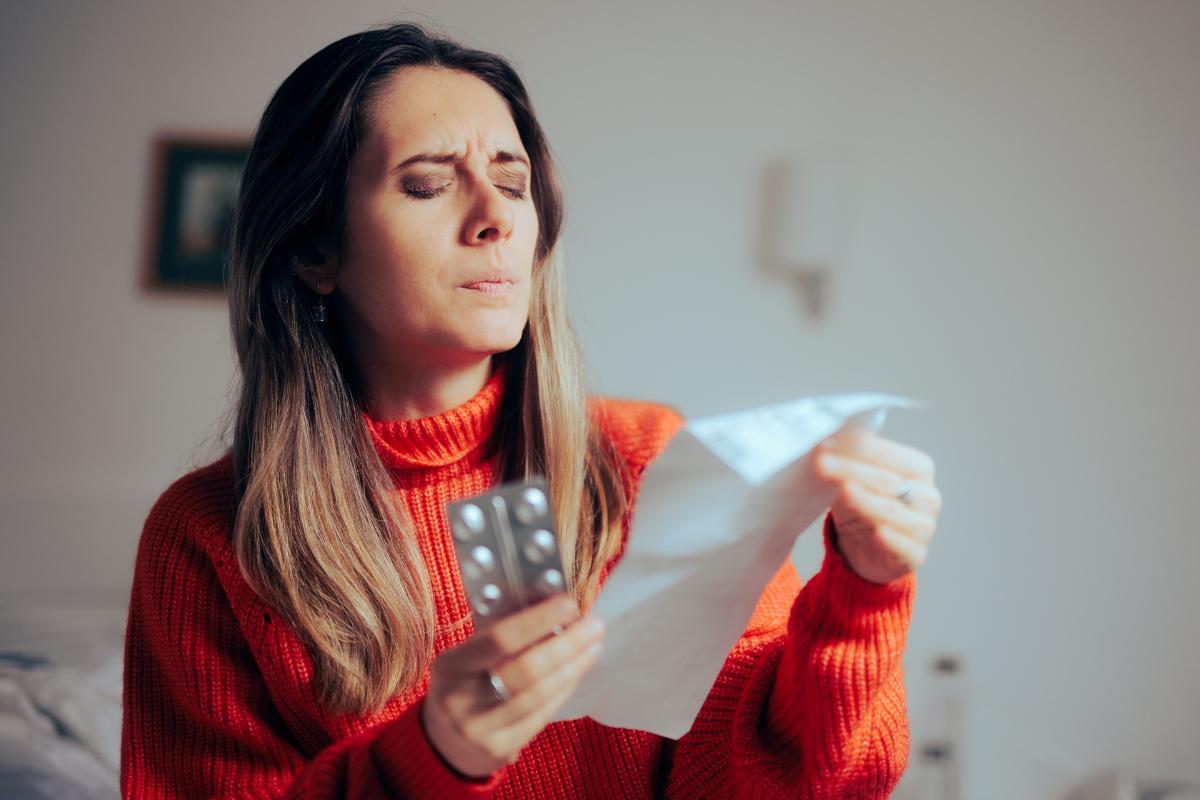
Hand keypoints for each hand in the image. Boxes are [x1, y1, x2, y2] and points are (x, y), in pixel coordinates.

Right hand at [421, 593, 605, 778]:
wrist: (445, 741)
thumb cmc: (465, 682)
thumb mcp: (469, 654)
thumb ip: (502, 628)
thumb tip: (548, 597)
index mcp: (451, 666)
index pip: (499, 639)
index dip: (538, 620)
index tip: (569, 603)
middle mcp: (461, 700)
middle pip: (526, 670)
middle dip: (567, 645)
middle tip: (594, 626)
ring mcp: (479, 729)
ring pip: (538, 695)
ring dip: (573, 667)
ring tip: (593, 646)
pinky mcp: (499, 749)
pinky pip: (541, 716)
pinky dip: (563, 690)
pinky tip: (576, 672)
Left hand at [811, 429, 942, 584]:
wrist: (867, 549)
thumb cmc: (862, 505)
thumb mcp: (852, 480)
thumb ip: (846, 461)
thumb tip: (822, 442)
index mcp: (918, 467)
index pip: (887, 453)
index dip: (858, 447)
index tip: (826, 443)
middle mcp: (927, 495)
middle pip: (887, 480)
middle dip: (852, 470)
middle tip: (822, 463)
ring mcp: (925, 526)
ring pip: (894, 512)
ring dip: (867, 500)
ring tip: (844, 489)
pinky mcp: (916, 555)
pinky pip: (905, 547)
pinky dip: (892, 540)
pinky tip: (879, 533)